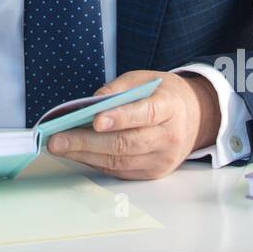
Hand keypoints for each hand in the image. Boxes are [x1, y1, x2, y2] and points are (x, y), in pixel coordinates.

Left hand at [45, 69, 220, 179]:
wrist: (195, 117)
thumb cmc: (164, 95)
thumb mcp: (145, 78)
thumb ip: (119, 87)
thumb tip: (93, 103)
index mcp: (170, 107)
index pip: (145, 113)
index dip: (120, 117)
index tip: (94, 120)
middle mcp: (170, 136)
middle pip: (127, 143)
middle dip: (87, 142)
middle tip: (58, 139)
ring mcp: (163, 158)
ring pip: (120, 160)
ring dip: (85, 155)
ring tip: (60, 146)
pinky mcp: (154, 172)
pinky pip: (120, 169)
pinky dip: (95, 161)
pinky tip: (77, 153)